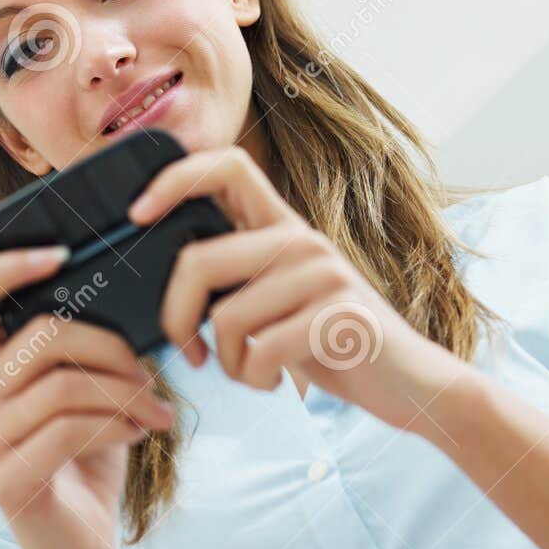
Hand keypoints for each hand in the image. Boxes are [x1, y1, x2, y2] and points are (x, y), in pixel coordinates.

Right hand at [0, 246, 176, 548]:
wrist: (84, 545)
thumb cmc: (91, 461)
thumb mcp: (95, 394)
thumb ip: (92, 352)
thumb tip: (135, 301)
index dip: (4, 267)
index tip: (60, 253)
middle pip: (42, 337)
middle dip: (111, 348)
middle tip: (152, 377)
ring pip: (63, 384)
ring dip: (126, 393)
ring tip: (156, 411)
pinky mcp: (8, 480)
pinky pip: (68, 429)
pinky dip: (117, 425)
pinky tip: (140, 433)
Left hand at [129, 145, 468, 431]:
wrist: (410, 383)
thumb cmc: (331, 344)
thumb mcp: (281, 298)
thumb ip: (239, 277)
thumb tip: (168, 279)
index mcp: (285, 227)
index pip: (227, 165)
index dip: (174, 179)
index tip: (137, 214)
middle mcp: (303, 240)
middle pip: (199, 260)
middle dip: (175, 316)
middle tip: (188, 350)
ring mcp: (324, 275)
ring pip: (226, 319)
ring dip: (228, 363)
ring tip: (253, 370)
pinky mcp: (338, 316)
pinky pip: (259, 352)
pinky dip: (255, 380)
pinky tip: (277, 380)